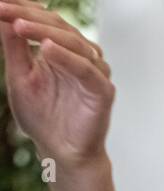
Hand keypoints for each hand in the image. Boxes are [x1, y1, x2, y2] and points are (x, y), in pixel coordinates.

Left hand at [0, 1, 113, 171]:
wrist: (59, 152)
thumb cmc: (43, 117)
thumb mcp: (20, 75)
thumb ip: (15, 46)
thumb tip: (5, 15)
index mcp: (62, 50)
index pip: (45, 20)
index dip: (23, 8)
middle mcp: (81, 57)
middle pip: (58, 26)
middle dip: (28, 16)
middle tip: (3, 10)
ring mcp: (94, 73)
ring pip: (74, 42)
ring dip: (44, 31)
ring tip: (18, 26)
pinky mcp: (103, 91)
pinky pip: (86, 69)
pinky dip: (67, 57)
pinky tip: (45, 48)